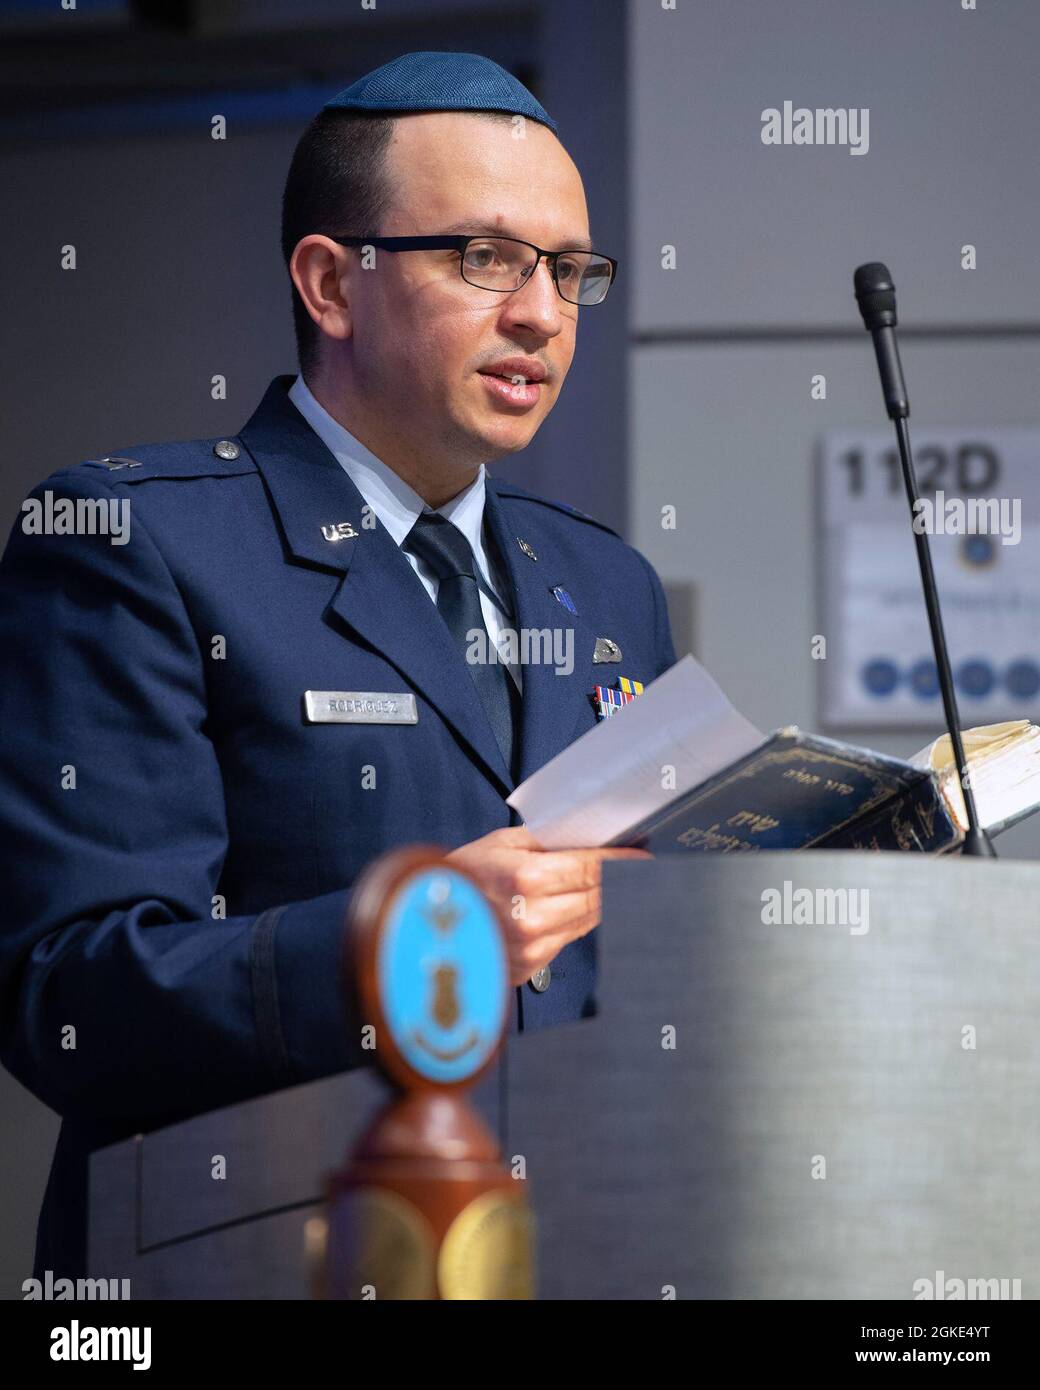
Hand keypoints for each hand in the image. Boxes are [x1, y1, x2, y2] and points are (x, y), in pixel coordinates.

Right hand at [444, 825, 652, 986]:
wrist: (421, 920)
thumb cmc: (459, 874)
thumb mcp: (500, 843)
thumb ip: (546, 841)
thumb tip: (588, 836)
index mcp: (527, 878)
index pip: (593, 867)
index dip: (623, 860)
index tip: (641, 855)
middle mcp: (533, 916)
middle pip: (598, 895)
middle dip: (615, 880)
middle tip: (631, 867)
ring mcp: (531, 947)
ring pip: (588, 921)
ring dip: (599, 901)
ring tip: (599, 885)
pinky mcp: (528, 967)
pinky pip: (568, 940)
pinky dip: (575, 922)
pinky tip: (568, 908)